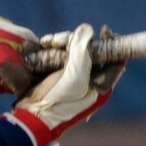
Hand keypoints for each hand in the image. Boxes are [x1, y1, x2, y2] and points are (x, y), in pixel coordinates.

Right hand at [5, 24, 124, 145]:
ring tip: (47, 43)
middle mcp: (88, 79)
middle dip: (77, 40)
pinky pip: (58, 53)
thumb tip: (88, 29)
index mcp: (101, 84)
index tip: (103, 30)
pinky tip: (43, 44)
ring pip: (72, 49)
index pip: (114, 59)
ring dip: (61, 42)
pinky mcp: (55, 72)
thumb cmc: (58, 102)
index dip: (112, 42)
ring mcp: (71, 75)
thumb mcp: (74, 77)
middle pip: (90, 49)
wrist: (31, 117)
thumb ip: (83, 52)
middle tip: (62, 40)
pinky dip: (51, 47)